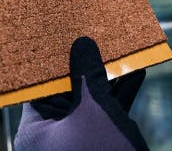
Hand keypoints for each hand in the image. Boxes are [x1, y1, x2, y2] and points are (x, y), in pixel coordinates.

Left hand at [14, 37, 147, 150]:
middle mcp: (50, 136)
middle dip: (85, 64)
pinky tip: (137, 73)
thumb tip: (81, 45)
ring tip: (122, 48)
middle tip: (96, 34)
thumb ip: (87, 77)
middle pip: (66, 90)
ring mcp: (75, 142)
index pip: (39, 84)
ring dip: (108, 77)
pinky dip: (119, 96)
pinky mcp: (97, 145)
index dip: (53, 58)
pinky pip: (105, 116)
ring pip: (89, 102)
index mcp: (35, 130)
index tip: (66, 32)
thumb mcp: (94, 111)